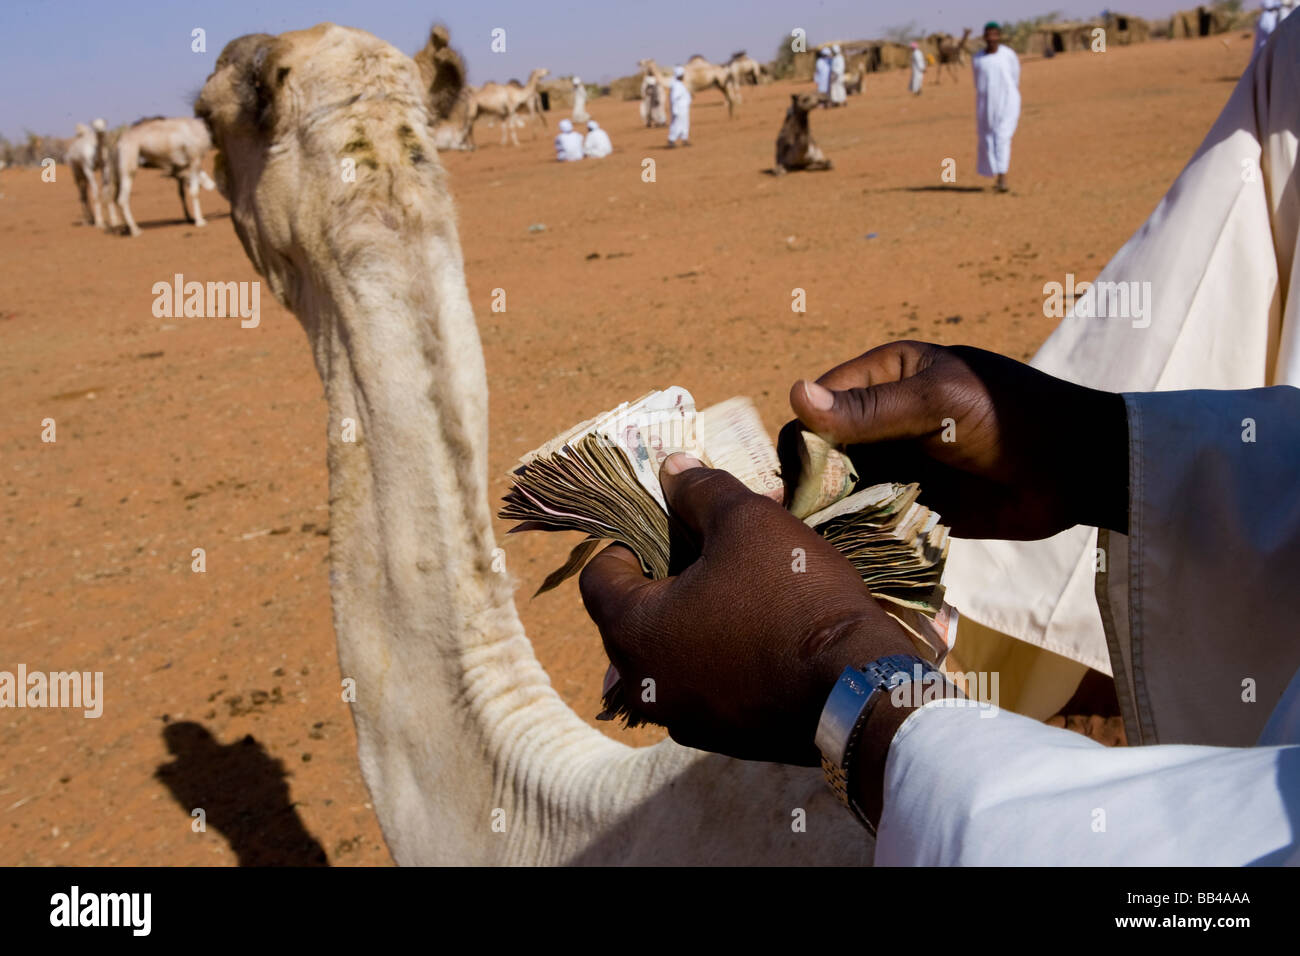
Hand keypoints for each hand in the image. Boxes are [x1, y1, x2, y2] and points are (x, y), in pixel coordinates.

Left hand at [579, 454, 916, 766]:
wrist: (861, 690)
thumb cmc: (793, 595)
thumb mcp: (748, 522)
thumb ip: (700, 492)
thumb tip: (671, 469)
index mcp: (633, 632)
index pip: (600, 575)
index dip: (634, 537)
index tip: (676, 523)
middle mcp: (643, 684)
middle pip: (635, 613)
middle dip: (672, 572)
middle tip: (719, 545)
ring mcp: (682, 717)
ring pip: (673, 648)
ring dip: (698, 611)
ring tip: (748, 580)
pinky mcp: (723, 736)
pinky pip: (705, 680)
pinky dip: (722, 651)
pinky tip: (766, 628)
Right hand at [780, 341, 1128, 538]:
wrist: (1078, 468)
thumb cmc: (1010, 416)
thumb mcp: (937, 402)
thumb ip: (868, 409)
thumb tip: (795, 394)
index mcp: (885, 376)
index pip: (818, 406)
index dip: (803, 439)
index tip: (799, 477)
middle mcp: (884, 421)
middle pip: (824, 451)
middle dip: (813, 481)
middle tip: (808, 516)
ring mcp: (899, 463)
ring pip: (842, 488)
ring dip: (833, 511)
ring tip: (824, 538)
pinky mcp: (915, 503)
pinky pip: (872, 518)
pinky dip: (859, 532)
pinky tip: (849, 550)